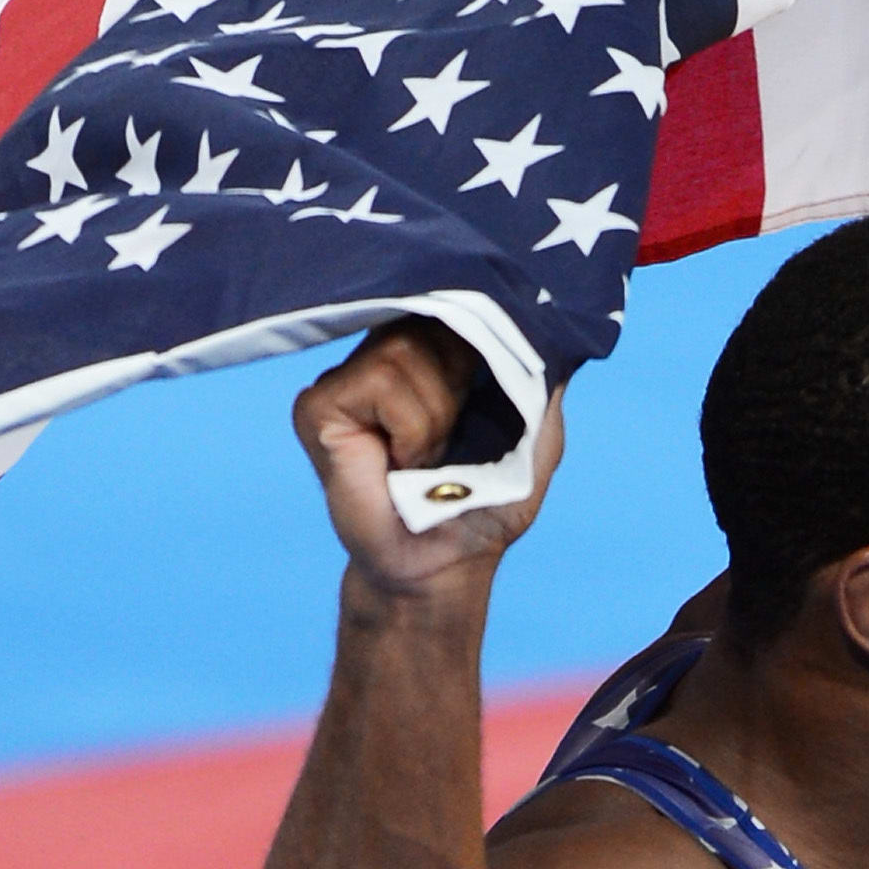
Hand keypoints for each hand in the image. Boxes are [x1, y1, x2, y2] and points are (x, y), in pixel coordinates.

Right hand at [295, 321, 565, 602]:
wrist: (437, 570)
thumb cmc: (481, 510)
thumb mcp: (537, 439)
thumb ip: (544, 380)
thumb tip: (551, 319)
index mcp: (427, 354)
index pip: (451, 298)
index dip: (474, 324)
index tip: (484, 375)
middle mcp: (383, 354)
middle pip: (428, 316)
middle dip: (455, 384)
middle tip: (447, 444)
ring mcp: (345, 378)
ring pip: (403, 347)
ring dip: (433, 416)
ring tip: (422, 460)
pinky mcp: (317, 405)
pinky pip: (380, 381)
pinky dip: (409, 429)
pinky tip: (396, 463)